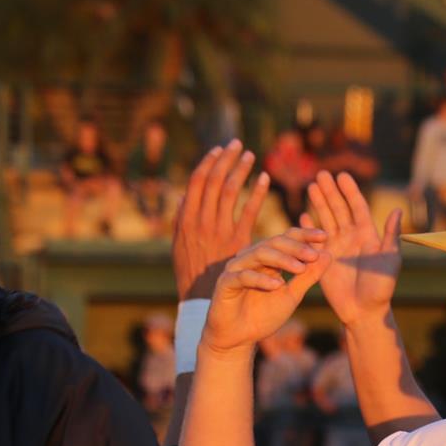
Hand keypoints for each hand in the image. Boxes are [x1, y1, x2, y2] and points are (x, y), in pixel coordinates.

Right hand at [173, 141, 269, 303]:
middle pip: (214, 182)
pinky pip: (248, 212)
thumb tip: (184, 195)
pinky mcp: (237, 242)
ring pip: (230, 192)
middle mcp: (200, 222)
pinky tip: (264, 179)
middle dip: (225, 160)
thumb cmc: (192, 272)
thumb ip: (183, 220)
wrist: (204, 301)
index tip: (218, 148)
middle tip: (237, 144)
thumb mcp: (180, 245)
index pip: (197, 182)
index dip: (208, 163)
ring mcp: (219, 231)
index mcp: (185, 219)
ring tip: (250, 156)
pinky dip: (256, 193)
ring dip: (240, 171)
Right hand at [202, 228, 332, 354]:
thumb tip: (329, 254)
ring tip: (300, 268)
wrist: (238, 339)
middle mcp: (251, 257)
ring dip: (282, 260)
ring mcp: (237, 268)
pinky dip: (262, 279)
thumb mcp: (292, 295)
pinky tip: (278, 285)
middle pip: (274, 242)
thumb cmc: (264, 315)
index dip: (305, 235)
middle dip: (296, 247)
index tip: (325, 236)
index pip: (287, 238)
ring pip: (260, 254)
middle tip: (314, 255)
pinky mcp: (225, 283)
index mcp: (268, 257)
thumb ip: (308, 276)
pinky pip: (244, 276)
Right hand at [302, 171, 401, 328]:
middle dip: (330, 192)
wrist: (364, 312)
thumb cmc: (381, 288)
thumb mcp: (389, 260)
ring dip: (319, 204)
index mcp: (367, 236)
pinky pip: (313, 240)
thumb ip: (390, 235)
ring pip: (326, 220)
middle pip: (339, 209)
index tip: (342, 175)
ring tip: (311, 186)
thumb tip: (398, 210)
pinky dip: (307, 229)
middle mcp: (350, 239)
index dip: (349, 191)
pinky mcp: (323, 261)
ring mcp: (336, 249)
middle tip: (321, 173)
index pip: (357, 207)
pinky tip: (302, 216)